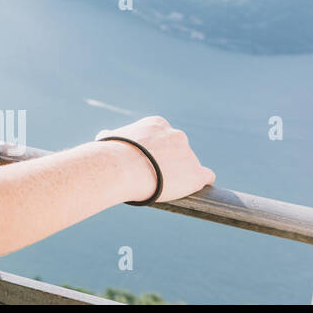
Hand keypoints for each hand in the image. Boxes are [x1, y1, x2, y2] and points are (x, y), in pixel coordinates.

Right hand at [97, 116, 215, 202]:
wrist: (122, 167)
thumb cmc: (111, 153)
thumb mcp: (110, 138)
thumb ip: (114, 136)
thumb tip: (106, 136)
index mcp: (158, 124)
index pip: (164, 137)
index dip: (157, 151)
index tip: (148, 161)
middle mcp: (176, 135)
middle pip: (179, 149)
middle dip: (169, 161)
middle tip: (155, 175)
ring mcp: (188, 154)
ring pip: (190, 165)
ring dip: (180, 174)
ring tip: (164, 187)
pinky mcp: (195, 174)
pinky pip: (206, 176)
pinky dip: (201, 181)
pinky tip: (194, 188)